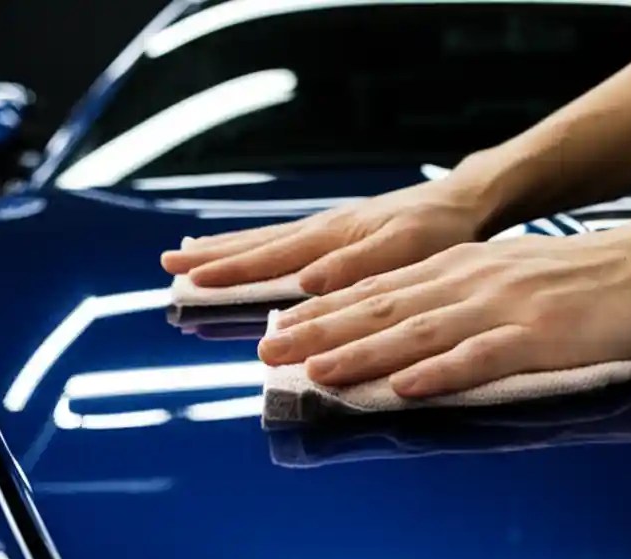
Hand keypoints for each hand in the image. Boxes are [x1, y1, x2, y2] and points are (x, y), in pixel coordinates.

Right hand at [160, 179, 489, 293]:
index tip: (190, 281)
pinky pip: (284, 241)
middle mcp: (323, 231)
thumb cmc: (439, 231)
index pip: (270, 257)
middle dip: (213, 257)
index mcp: (333, 237)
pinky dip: (256, 246)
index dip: (230, 272)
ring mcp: (328, 230)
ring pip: (266, 241)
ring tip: (189, 256)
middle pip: (257, 245)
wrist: (463, 203)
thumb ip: (354, 267)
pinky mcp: (338, 234)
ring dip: (227, 250)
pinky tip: (246, 252)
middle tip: (168, 264)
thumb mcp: (404, 251)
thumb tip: (302, 282)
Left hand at [257, 229, 630, 396]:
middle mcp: (470, 282)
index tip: (277, 327)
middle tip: (269, 350)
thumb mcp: (507, 275)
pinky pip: (481, 358)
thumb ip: (457, 298)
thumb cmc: (582, 278)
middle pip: (383, 308)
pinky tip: (405, 387)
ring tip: (316, 372)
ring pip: (418, 332)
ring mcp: (503, 308)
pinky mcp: (539, 335)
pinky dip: (440, 373)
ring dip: (363, 353)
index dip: (324, 311)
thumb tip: (405, 331)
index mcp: (461, 268)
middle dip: (321, 331)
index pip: (378, 290)